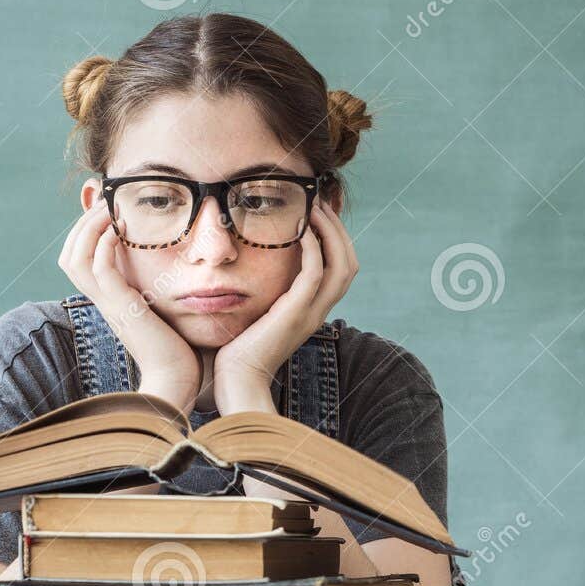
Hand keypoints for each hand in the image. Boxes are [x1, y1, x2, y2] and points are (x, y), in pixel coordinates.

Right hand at [57, 201, 199, 411]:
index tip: (106, 210)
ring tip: (108, 208)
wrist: (178, 380)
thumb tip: (170, 271)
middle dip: (82, 224)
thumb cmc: (177, 350)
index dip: (84, 234)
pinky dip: (103, 245)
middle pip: (68, 256)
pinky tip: (118, 231)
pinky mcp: (122, 308)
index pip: (78, 261)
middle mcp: (102, 302)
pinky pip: (98, 270)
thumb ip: (155, 292)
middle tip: (104, 202)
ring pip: (75, 258)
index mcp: (109, 302)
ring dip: (89, 228)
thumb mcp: (161, 312)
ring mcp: (109, 305)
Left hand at [214, 199, 357, 413]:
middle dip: (339, 231)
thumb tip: (248, 271)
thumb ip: (263, 296)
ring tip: (315, 208)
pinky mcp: (295, 314)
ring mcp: (310, 314)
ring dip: (331, 232)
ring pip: (342, 266)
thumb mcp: (256, 318)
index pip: (340, 271)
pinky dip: (313, 247)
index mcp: (311, 313)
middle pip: (349, 264)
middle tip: (321, 204)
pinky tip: (301, 229)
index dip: (336, 241)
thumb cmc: (237, 352)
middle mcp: (318, 312)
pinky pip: (315, 273)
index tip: (318, 215)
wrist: (235, 381)